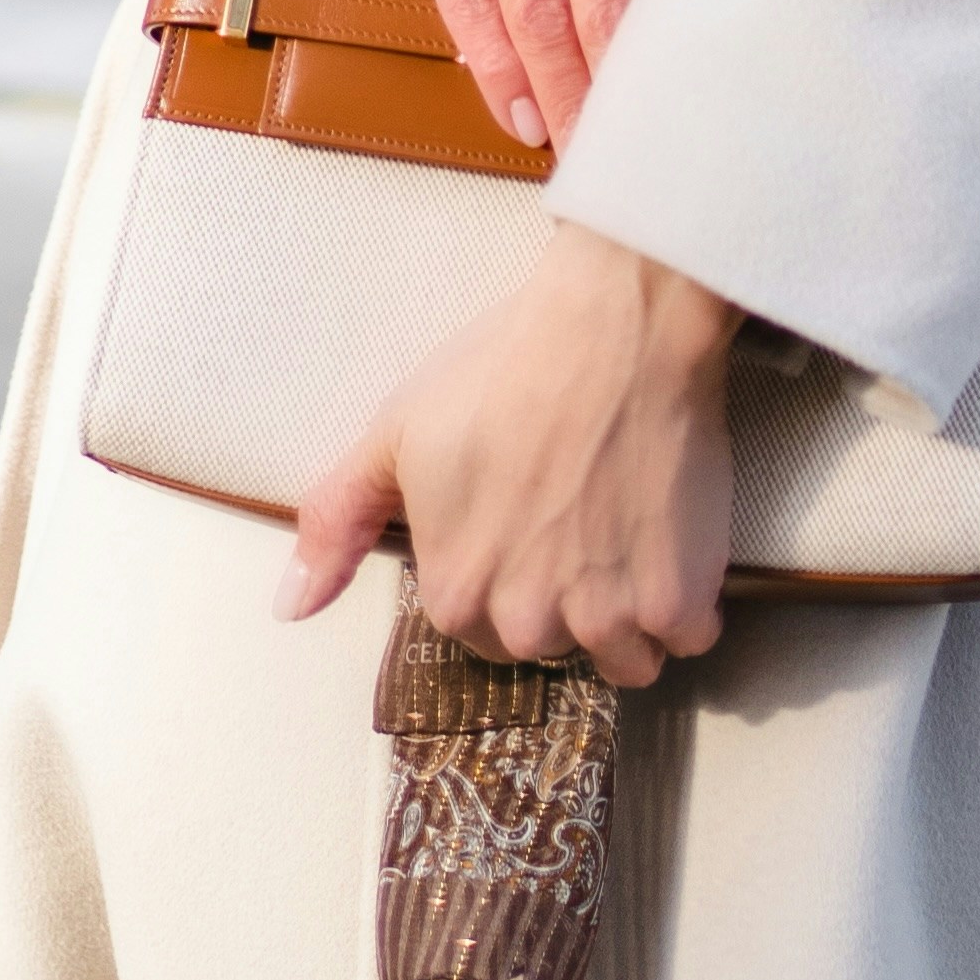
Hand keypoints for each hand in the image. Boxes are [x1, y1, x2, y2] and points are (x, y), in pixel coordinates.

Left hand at [280, 227, 737, 686]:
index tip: (523, 522)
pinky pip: (689, 635)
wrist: (616, 322)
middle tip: (579, 516)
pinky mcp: (679, 597)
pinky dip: (688, 599)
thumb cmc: (502, 368)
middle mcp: (529, 622)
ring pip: (625, 657)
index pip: (478, 631)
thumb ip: (338, 524)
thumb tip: (291, 608)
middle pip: (552, 646)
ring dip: (632, 613)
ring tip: (628, 529)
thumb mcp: (395, 432)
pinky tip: (674, 534)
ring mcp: (608, 615)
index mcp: (457, 593)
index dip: (504, 574)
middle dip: (566, 600)